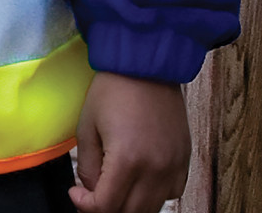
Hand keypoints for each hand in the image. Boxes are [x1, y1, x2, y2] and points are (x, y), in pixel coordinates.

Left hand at [69, 72, 190, 212]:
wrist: (145, 63)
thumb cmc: (113, 89)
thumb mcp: (87, 125)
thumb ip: (88, 165)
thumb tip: (91, 190)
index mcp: (127, 159)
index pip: (106, 206)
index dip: (86, 206)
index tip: (77, 194)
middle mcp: (155, 169)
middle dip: (107, 208)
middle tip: (94, 194)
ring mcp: (173, 166)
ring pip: (152, 208)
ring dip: (131, 205)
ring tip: (115, 187)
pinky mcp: (184, 159)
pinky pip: (172, 193)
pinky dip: (155, 195)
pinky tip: (140, 179)